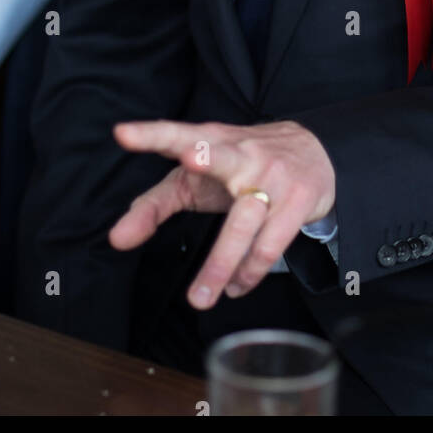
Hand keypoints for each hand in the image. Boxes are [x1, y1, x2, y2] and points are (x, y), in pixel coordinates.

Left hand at [109, 118, 335, 307]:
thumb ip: (153, 207)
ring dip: (220, 265)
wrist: (316, 150)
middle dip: (206, 158)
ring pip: (243, 223)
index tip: (123, 134)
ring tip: (199, 299)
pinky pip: (270, 244)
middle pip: (221, 158)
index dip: (151, 134)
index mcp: (210, 141)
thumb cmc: (241, 165)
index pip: (176, 134)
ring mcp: (273, 176)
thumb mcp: (195, 179)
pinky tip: (236, 286)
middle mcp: (242, 153)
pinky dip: (249, 272)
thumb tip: (116, 240)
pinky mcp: (297, 200)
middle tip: (190, 163)